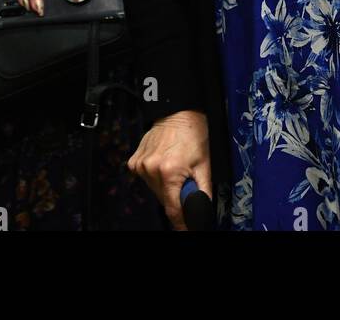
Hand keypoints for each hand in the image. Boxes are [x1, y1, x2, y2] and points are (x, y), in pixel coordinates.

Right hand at [128, 110, 211, 230]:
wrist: (178, 111)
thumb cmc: (193, 134)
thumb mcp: (204, 164)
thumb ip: (203, 190)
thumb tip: (202, 210)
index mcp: (169, 172)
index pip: (173, 209)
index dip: (181, 221)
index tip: (186, 227)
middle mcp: (151, 170)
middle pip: (163, 199)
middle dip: (175, 198)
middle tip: (185, 183)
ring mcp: (140, 165)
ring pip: (154, 190)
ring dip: (165, 187)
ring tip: (175, 168)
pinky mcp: (134, 161)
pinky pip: (145, 178)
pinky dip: (154, 176)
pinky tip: (163, 162)